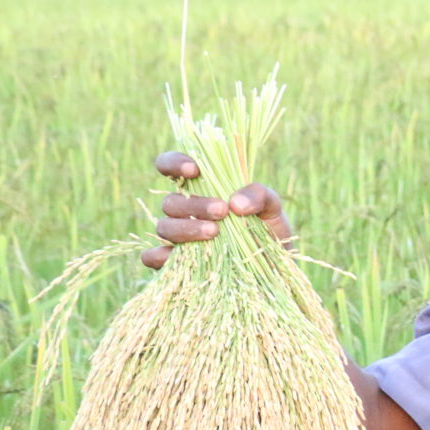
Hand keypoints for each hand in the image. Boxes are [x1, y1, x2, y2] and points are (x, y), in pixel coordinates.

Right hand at [142, 151, 294, 268]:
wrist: (276, 266)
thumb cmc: (269, 230)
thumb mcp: (272, 207)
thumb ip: (260, 195)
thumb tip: (235, 203)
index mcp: (200, 188)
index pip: (171, 167)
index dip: (174, 163)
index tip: (194, 170)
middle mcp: (184, 211)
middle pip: (171, 202)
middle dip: (195, 205)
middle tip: (222, 210)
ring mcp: (178, 237)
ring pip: (164, 227)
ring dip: (186, 228)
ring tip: (215, 232)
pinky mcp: (176, 263)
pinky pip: (154, 257)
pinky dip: (161, 256)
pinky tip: (181, 256)